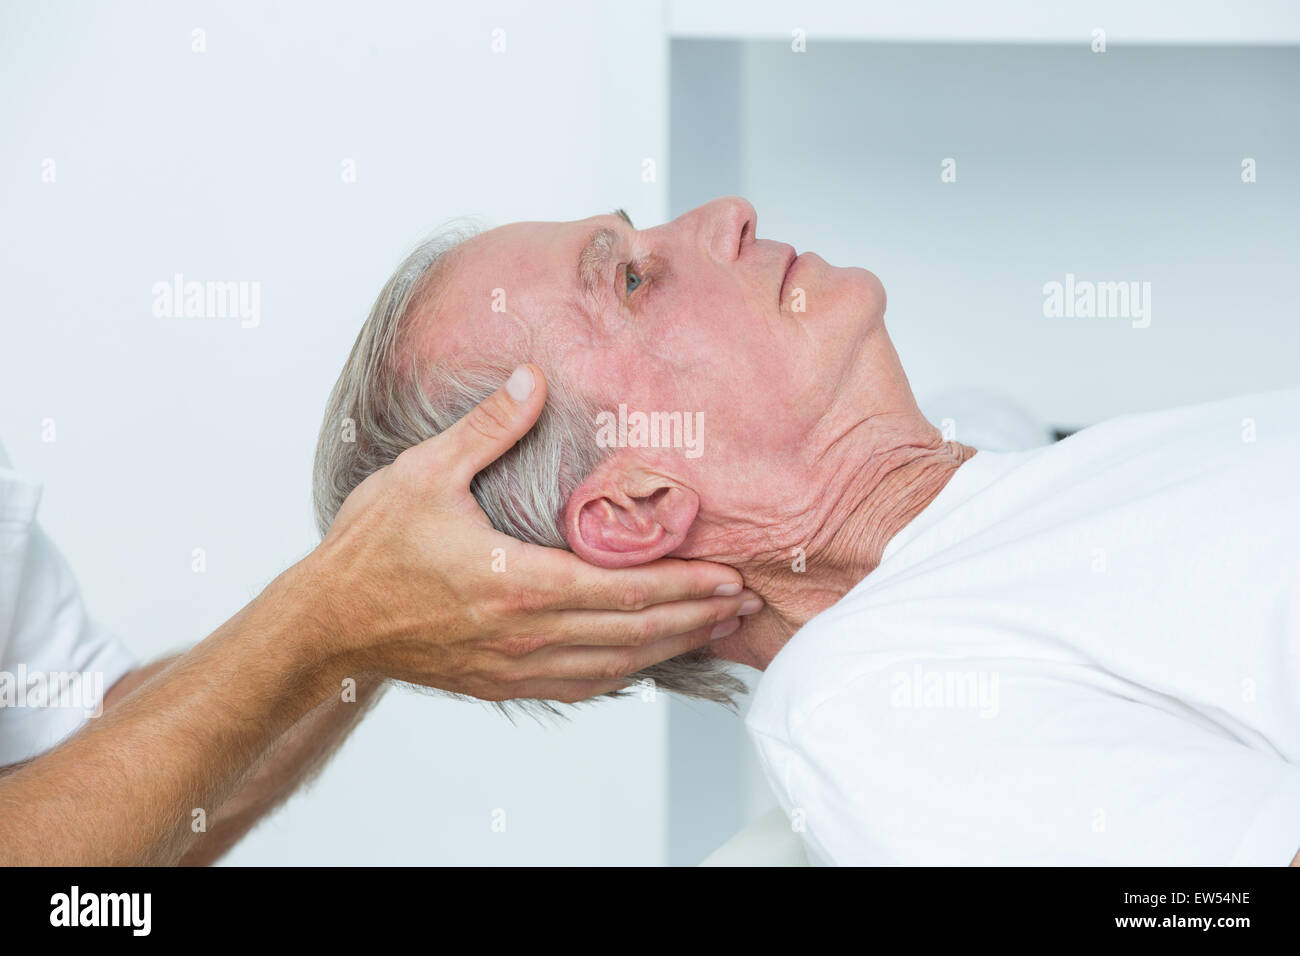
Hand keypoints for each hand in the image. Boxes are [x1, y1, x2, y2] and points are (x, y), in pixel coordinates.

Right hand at [302, 364, 761, 702]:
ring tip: (713, 633)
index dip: (682, 586)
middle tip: (743, 605)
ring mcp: (515, 668)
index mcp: (517, 584)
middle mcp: (525, 635)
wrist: (326, 625)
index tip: (727, 575)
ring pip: (614, 668)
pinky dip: (625, 676)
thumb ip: (486, 428)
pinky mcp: (501, 684)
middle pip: (633, 634)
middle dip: (694, 618)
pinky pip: (580, 688)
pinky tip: (646, 664)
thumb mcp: (424, 474)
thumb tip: (531, 378)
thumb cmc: (371, 552)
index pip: (624, 591)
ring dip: (670, 649)